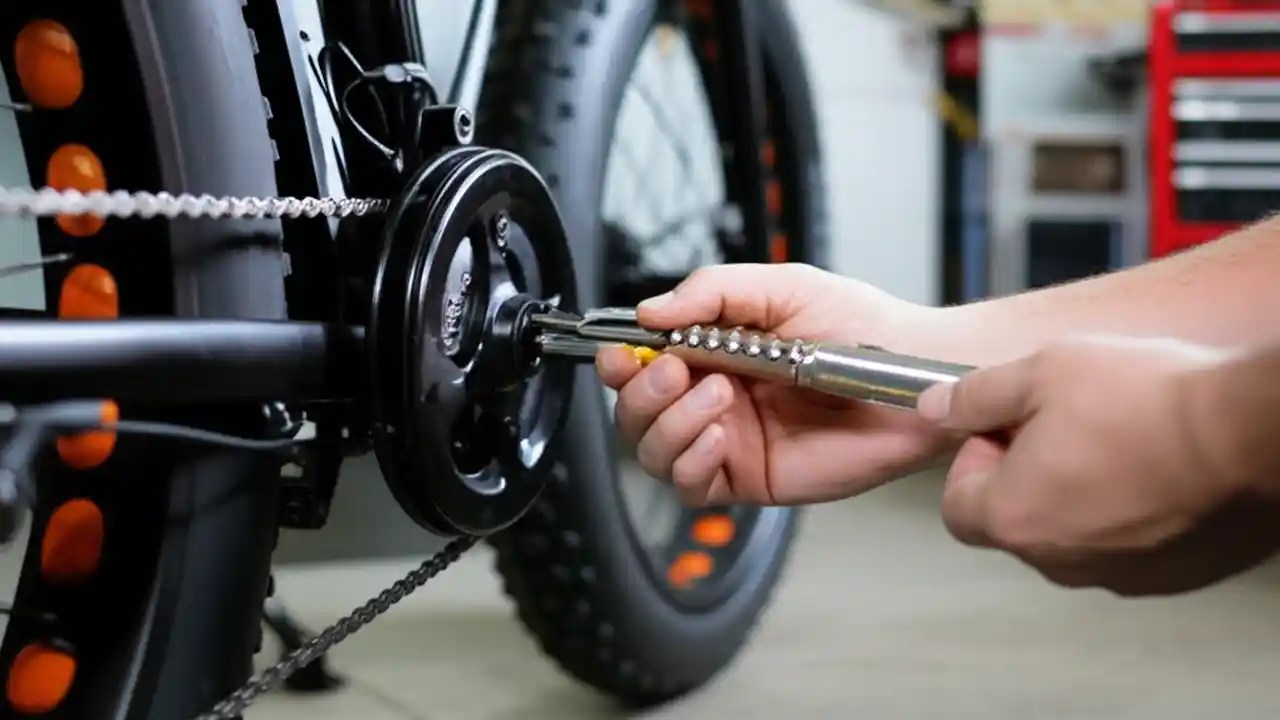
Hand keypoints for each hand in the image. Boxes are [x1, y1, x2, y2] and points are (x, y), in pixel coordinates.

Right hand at [596, 263, 957, 506]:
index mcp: (711, 353)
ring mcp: (729, 441)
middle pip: (635, 414)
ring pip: (654, 453)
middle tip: (677, 372)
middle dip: (641, 395)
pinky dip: (691, 461)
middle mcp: (712, 399)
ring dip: (670, 425)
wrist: (913, 373)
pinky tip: (722, 437)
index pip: (640, 364)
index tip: (623, 352)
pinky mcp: (751, 478)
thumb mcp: (782, 287)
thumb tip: (649, 312)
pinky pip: (692, 486)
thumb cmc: (859, 325)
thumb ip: (712, 292)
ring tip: (719, 398)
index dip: (620, 362)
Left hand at [918, 335, 1279, 595]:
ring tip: (1117, 440)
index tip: (1006, 429)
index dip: (974, 463)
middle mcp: (1061, 561)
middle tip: (1063, 424)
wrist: (1256, 435)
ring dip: (1077, 495)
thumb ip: (975, 396)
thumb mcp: (1043, 371)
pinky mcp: (1171, 577)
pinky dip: (1129, 515)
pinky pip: (1127, 548)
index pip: (957, 510)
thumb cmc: (1150, 400)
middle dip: (1025, 476)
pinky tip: (1156, 469)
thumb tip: (934, 408)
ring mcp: (1119, 575)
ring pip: (1071, 538)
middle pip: (1015, 523)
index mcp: (1015, 517)